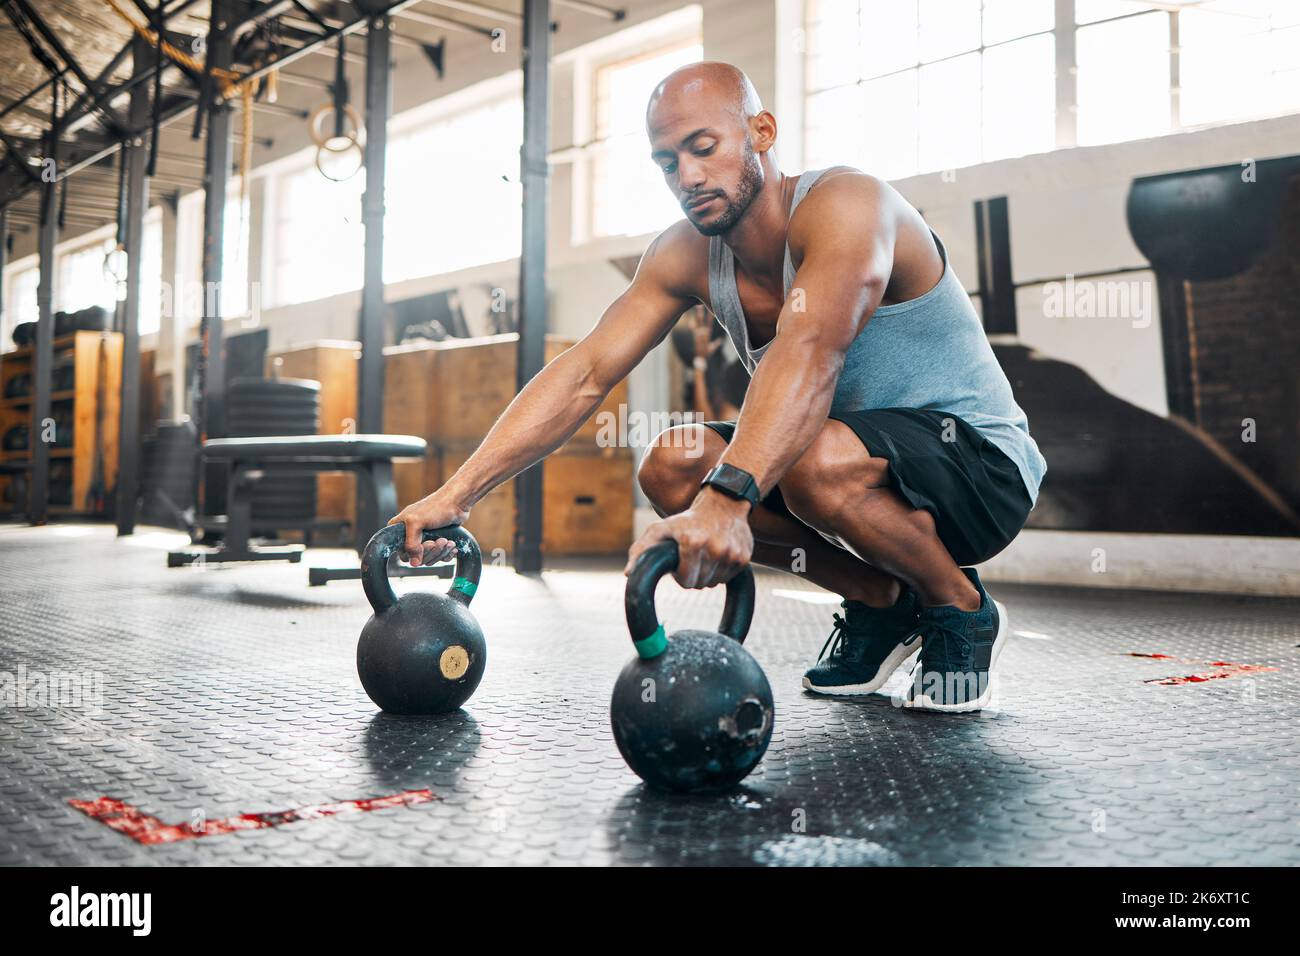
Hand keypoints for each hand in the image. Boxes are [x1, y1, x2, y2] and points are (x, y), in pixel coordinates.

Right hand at [388, 489, 471, 566]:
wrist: (457, 502)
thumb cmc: (436, 507)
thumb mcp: (416, 522)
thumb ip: (411, 544)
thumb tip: (414, 563)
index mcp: (399, 529)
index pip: (403, 554)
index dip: (416, 553)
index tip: (427, 543)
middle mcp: (410, 535)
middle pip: (418, 558)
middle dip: (432, 551)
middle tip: (441, 540)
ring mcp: (424, 539)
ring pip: (430, 559)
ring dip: (441, 552)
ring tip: (447, 541)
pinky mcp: (437, 542)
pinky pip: (439, 558)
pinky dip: (447, 554)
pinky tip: (452, 545)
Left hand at [624, 490, 752, 588]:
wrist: (724, 503)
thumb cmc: (688, 519)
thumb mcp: (661, 528)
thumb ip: (641, 550)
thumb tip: (629, 574)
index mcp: (692, 542)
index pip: (686, 581)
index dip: (681, 575)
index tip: (681, 562)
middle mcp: (714, 548)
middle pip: (700, 584)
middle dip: (693, 575)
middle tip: (692, 557)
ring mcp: (732, 553)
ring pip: (714, 583)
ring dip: (707, 573)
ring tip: (705, 553)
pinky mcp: (744, 557)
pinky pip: (728, 578)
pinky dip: (721, 571)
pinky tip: (718, 553)